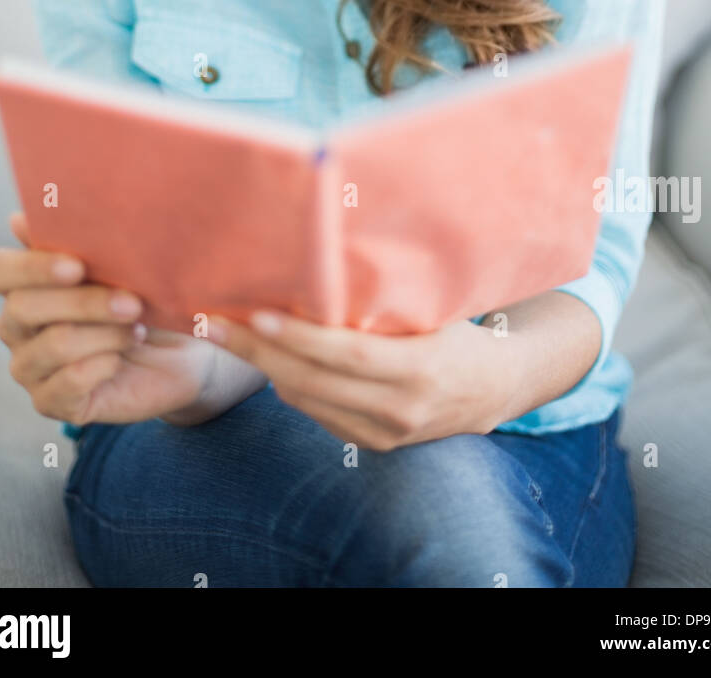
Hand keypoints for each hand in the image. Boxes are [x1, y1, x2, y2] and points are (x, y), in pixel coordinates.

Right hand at [0, 212, 262, 425]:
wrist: (183, 350)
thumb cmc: (144, 296)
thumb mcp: (120, 263)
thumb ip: (78, 240)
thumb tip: (20, 217)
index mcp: (23, 284)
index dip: (29, 266)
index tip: (76, 265)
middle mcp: (15, 327)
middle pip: (23, 308)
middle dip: (83, 302)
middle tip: (132, 300)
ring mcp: (30, 368)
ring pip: (52, 346)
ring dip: (104, 334)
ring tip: (137, 326)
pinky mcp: (53, 403)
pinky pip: (67, 384)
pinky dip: (103, 365)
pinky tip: (124, 356)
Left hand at [204, 309, 521, 450]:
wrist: (495, 389)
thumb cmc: (459, 331)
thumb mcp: (435, 311)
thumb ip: (386, 302)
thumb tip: (326, 266)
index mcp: (420, 370)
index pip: (346, 355)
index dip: (298, 337)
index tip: (256, 315)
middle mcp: (400, 409)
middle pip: (314, 382)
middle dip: (258, 353)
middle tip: (215, 322)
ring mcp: (386, 434)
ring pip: (307, 401)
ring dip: (265, 368)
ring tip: (229, 334)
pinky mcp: (373, 445)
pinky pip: (317, 413)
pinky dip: (290, 384)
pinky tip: (268, 358)